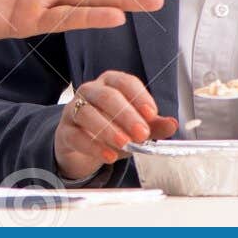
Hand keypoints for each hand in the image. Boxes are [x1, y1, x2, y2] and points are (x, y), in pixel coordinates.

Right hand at [53, 71, 177, 180]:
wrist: (82, 145)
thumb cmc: (111, 128)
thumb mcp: (134, 127)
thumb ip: (153, 125)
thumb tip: (172, 124)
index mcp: (110, 84)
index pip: (125, 82)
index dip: (139, 96)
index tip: (151, 113)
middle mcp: (90, 91)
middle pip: (106, 96)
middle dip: (126, 114)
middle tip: (141, 132)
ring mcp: (74, 110)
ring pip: (87, 113)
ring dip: (108, 128)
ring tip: (124, 143)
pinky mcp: (65, 131)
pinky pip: (76, 135)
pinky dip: (93, 146)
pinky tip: (108, 155)